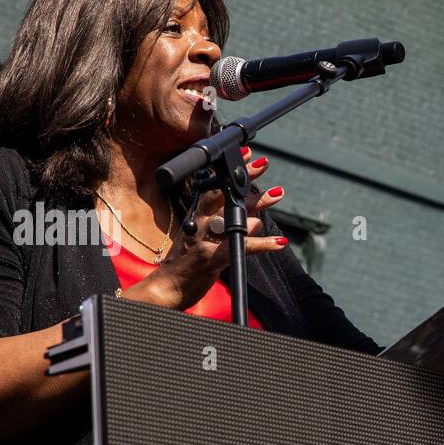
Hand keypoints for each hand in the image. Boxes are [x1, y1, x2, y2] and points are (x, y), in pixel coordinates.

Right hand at [141, 148, 286, 310]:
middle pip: (223, 195)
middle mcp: (199, 224)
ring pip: (233, 216)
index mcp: (196, 218)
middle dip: (244, 179)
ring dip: (257, 205)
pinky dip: (261, 245)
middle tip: (264, 164)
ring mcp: (204, 239)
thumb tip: (252, 220)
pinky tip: (278, 242)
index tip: (244, 154)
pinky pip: (240, 248)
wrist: (165, 289)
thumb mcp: (200, 241)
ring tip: (277, 194)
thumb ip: (223, 229)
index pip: (212, 188)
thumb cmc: (184, 266)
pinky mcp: (211, 258)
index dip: (227, 171)